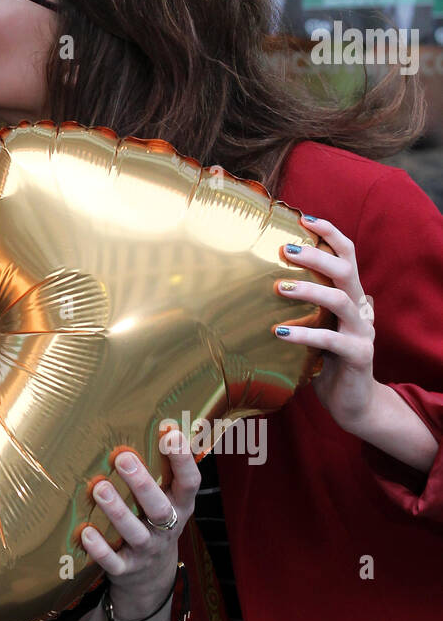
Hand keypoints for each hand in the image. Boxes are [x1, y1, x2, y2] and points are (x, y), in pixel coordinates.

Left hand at [79, 423, 200, 620]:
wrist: (151, 577)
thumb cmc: (156, 521)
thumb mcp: (169, 497)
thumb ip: (165, 467)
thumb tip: (162, 419)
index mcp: (180, 506)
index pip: (189, 482)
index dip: (182, 459)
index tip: (171, 432)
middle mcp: (167, 528)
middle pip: (159, 508)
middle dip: (143, 483)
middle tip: (124, 457)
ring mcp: (147, 551)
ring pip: (136, 533)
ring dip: (117, 511)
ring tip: (99, 487)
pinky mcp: (127, 570)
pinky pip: (114, 562)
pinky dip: (100, 549)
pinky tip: (86, 532)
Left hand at [272, 215, 374, 433]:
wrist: (351, 402)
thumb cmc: (324, 360)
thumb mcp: (313, 325)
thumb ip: (301, 304)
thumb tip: (257, 279)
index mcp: (351, 296)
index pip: (348, 255)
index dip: (331, 233)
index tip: (305, 218)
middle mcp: (360, 309)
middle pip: (346, 271)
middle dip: (318, 256)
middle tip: (285, 250)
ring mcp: (362, 332)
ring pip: (342, 300)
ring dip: (310, 290)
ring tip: (279, 287)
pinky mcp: (359, 356)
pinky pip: (332, 341)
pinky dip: (305, 334)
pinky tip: (278, 332)